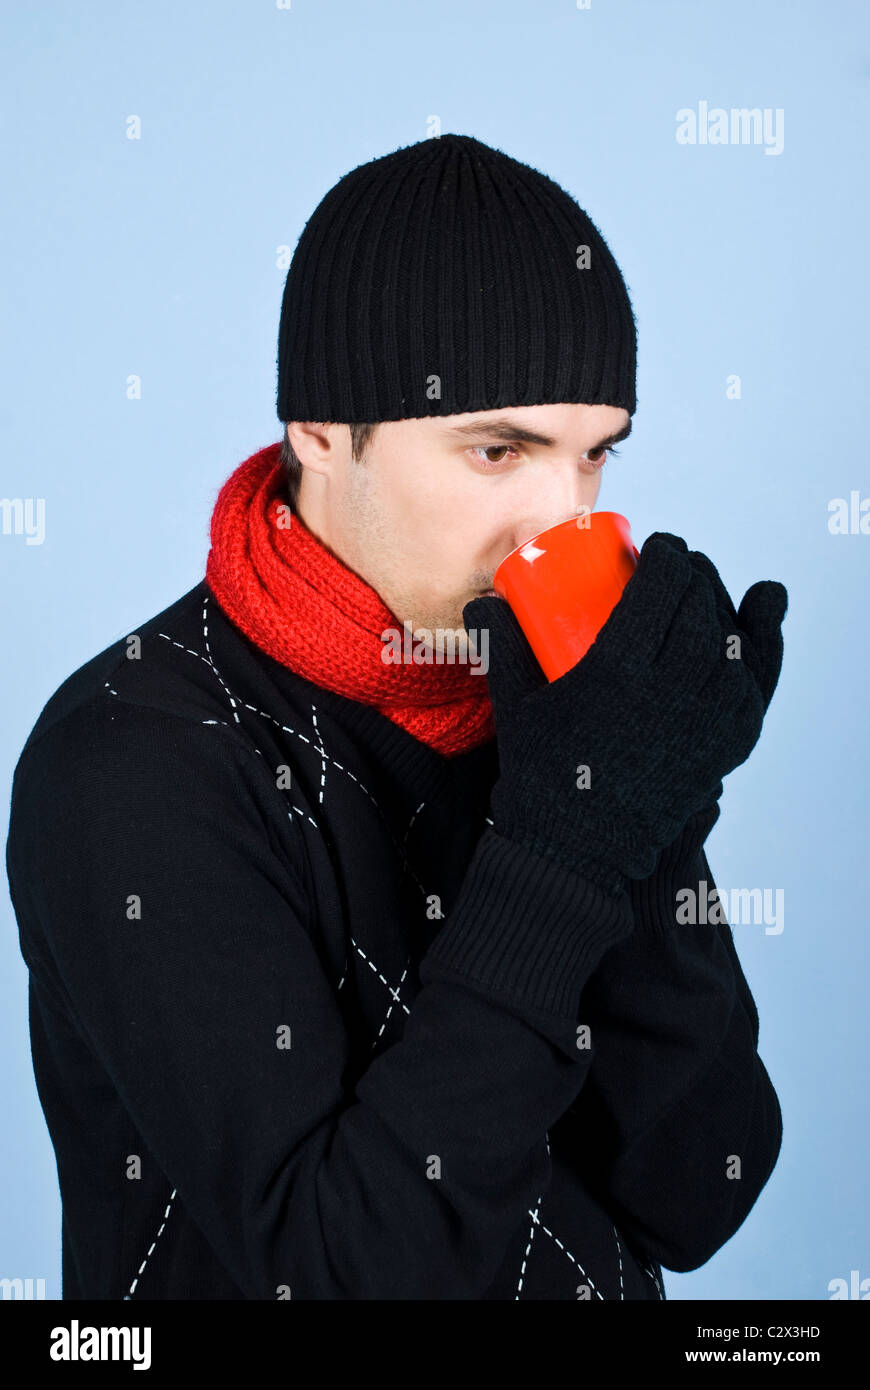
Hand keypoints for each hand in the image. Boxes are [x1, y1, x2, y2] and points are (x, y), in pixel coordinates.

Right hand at [463, 533, 786, 893]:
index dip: (668, 555)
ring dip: (725, 605)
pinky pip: (756, 684)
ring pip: (733, 642)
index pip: (660, 588)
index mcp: (616, 673)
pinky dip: (760, 649)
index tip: (660, 546)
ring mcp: (704, 722)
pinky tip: (754, 626)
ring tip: (709, 593)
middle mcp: (670, 692)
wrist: (578, 850)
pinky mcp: (726, 747)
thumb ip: (501, 643)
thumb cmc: (541, 773)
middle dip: (695, 573)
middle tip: (680, 566)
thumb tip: (484, 597)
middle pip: (699, 607)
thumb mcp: (515, 703)